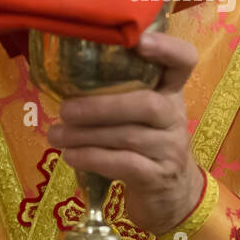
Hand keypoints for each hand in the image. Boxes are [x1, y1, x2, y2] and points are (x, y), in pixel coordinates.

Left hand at [47, 31, 204, 235]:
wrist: (172, 197)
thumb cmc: (147, 146)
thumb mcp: (140, 116)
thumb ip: (117, 94)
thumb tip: (63, 77)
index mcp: (171, 92)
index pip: (183, 61)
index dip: (167, 48)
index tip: (139, 42)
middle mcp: (176, 116)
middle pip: (147, 104)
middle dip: (101, 107)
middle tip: (65, 110)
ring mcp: (171, 148)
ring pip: (129, 136)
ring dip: (85, 135)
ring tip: (56, 135)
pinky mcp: (159, 177)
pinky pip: (125, 164)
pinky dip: (93, 158)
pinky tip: (71, 156)